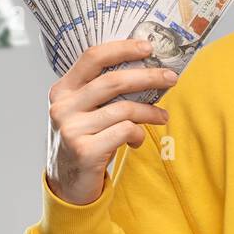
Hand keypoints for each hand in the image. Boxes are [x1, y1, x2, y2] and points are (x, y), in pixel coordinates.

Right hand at [45, 39, 179, 204]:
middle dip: (149, 77)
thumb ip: (103, 93)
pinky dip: (139, 134)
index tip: (148, 48)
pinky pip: (125, 132)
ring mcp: (71, 129)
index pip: (92, 57)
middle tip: (171, 78)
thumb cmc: (84, 140)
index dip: (122, 48)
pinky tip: (138, 141)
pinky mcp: (85, 151)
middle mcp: (62, 106)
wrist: (67, 185)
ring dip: (150, 112)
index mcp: (62, 90)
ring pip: (124, 109)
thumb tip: (147, 69)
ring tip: (162, 117)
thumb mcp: (84, 112)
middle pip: (113, 81)